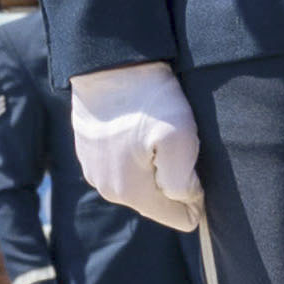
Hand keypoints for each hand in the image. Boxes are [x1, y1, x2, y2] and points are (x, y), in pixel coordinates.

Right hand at [70, 62, 205, 233]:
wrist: (109, 64)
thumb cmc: (147, 100)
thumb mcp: (179, 140)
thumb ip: (184, 184)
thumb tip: (186, 202)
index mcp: (130, 193)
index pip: (182, 219)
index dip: (195, 194)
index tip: (191, 164)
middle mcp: (107, 190)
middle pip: (161, 201)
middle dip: (172, 180)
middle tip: (172, 144)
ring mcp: (94, 172)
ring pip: (142, 184)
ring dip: (153, 165)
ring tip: (152, 132)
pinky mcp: (88, 154)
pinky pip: (124, 167)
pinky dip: (135, 153)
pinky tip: (136, 128)